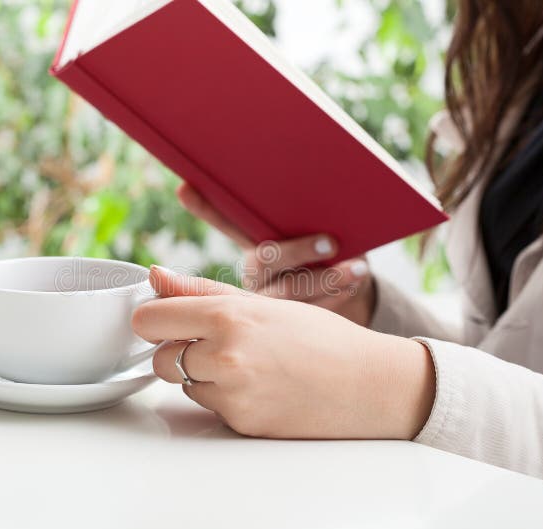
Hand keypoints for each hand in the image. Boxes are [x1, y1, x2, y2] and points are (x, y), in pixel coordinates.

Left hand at [133, 266, 434, 439]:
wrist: (368, 384)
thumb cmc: (321, 337)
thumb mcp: (261, 303)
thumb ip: (199, 291)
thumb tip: (155, 277)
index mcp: (227, 317)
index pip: (149, 320)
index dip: (155, 319)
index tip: (167, 320)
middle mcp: (225, 357)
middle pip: (160, 357)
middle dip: (178, 350)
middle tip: (216, 343)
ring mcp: (232, 395)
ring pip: (184, 384)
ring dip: (202, 375)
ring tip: (247, 365)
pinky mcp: (241, 423)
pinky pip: (211, 407)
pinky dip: (225, 398)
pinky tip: (259, 387)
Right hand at [177, 184, 376, 325]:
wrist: (336, 308)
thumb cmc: (322, 256)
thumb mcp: (311, 238)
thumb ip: (305, 219)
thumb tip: (322, 188)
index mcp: (250, 248)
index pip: (223, 220)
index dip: (202, 206)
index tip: (185, 188)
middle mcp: (250, 275)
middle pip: (262, 260)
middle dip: (297, 249)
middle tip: (329, 241)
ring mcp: (266, 304)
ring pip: (288, 293)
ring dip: (326, 277)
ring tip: (358, 268)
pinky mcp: (287, 327)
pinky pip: (310, 313)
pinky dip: (337, 296)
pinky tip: (356, 283)